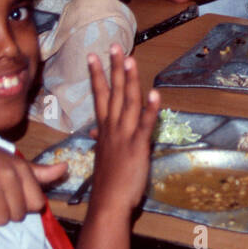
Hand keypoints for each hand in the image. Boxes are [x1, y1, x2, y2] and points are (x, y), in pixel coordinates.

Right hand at [86, 45, 159, 214]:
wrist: (109, 203)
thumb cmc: (108, 181)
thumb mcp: (103, 155)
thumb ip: (101, 139)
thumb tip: (94, 131)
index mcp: (104, 129)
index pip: (100, 96)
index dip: (97, 75)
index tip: (93, 56)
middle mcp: (112, 128)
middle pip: (113, 92)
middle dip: (114, 68)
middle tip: (114, 45)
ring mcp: (125, 136)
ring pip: (127, 103)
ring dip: (130, 81)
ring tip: (131, 60)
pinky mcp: (138, 146)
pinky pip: (145, 125)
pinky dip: (150, 109)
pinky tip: (154, 94)